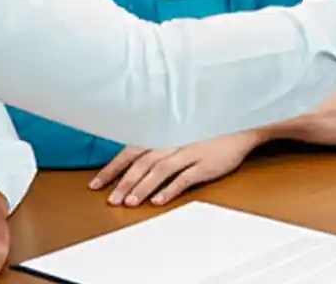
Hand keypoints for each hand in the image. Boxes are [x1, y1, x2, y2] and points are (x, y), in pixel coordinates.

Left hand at [90, 132, 258, 206]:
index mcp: (163, 136)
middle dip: (124, 182)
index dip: (112, 168)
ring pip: (159, 170)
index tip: (95, 185)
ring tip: (130, 203)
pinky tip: (158, 201)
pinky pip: (184, 178)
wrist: (239, 131)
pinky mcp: (205, 163)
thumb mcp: (178, 138)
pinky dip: (169, 189)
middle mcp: (172, 143)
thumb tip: (131, 169)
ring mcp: (189, 152)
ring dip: (143, 187)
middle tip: (111, 200)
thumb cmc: (206, 136)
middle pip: (142, 162)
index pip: (130, 151)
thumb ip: (157, 150)